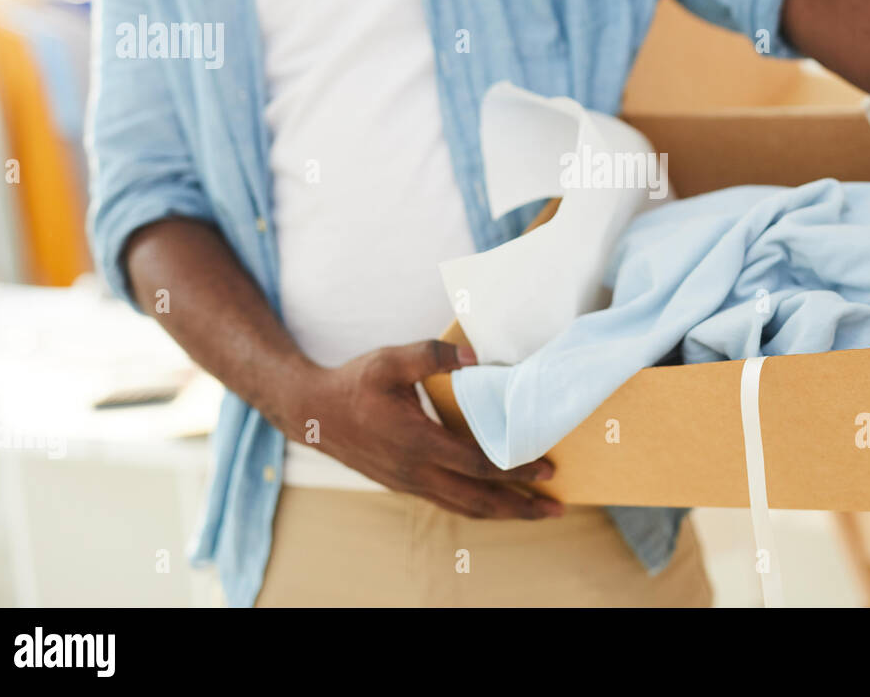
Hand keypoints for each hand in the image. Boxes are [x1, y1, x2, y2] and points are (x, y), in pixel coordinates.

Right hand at [286, 340, 562, 518]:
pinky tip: (497, 501)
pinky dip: (479, 506)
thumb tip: (475, 356)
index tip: (547, 468)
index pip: (478, 465)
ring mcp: (409, 483)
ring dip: (503, 513)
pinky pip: (450, 502)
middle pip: (478, 500)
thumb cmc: (354, 382)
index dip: (515, 468)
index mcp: (416, 442)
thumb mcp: (390, 359)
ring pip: (464, 507)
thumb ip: (432, 355)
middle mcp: (415, 471)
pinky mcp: (405, 484)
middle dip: (521, 507)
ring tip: (536, 512)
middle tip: (558, 508)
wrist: (311, 413)